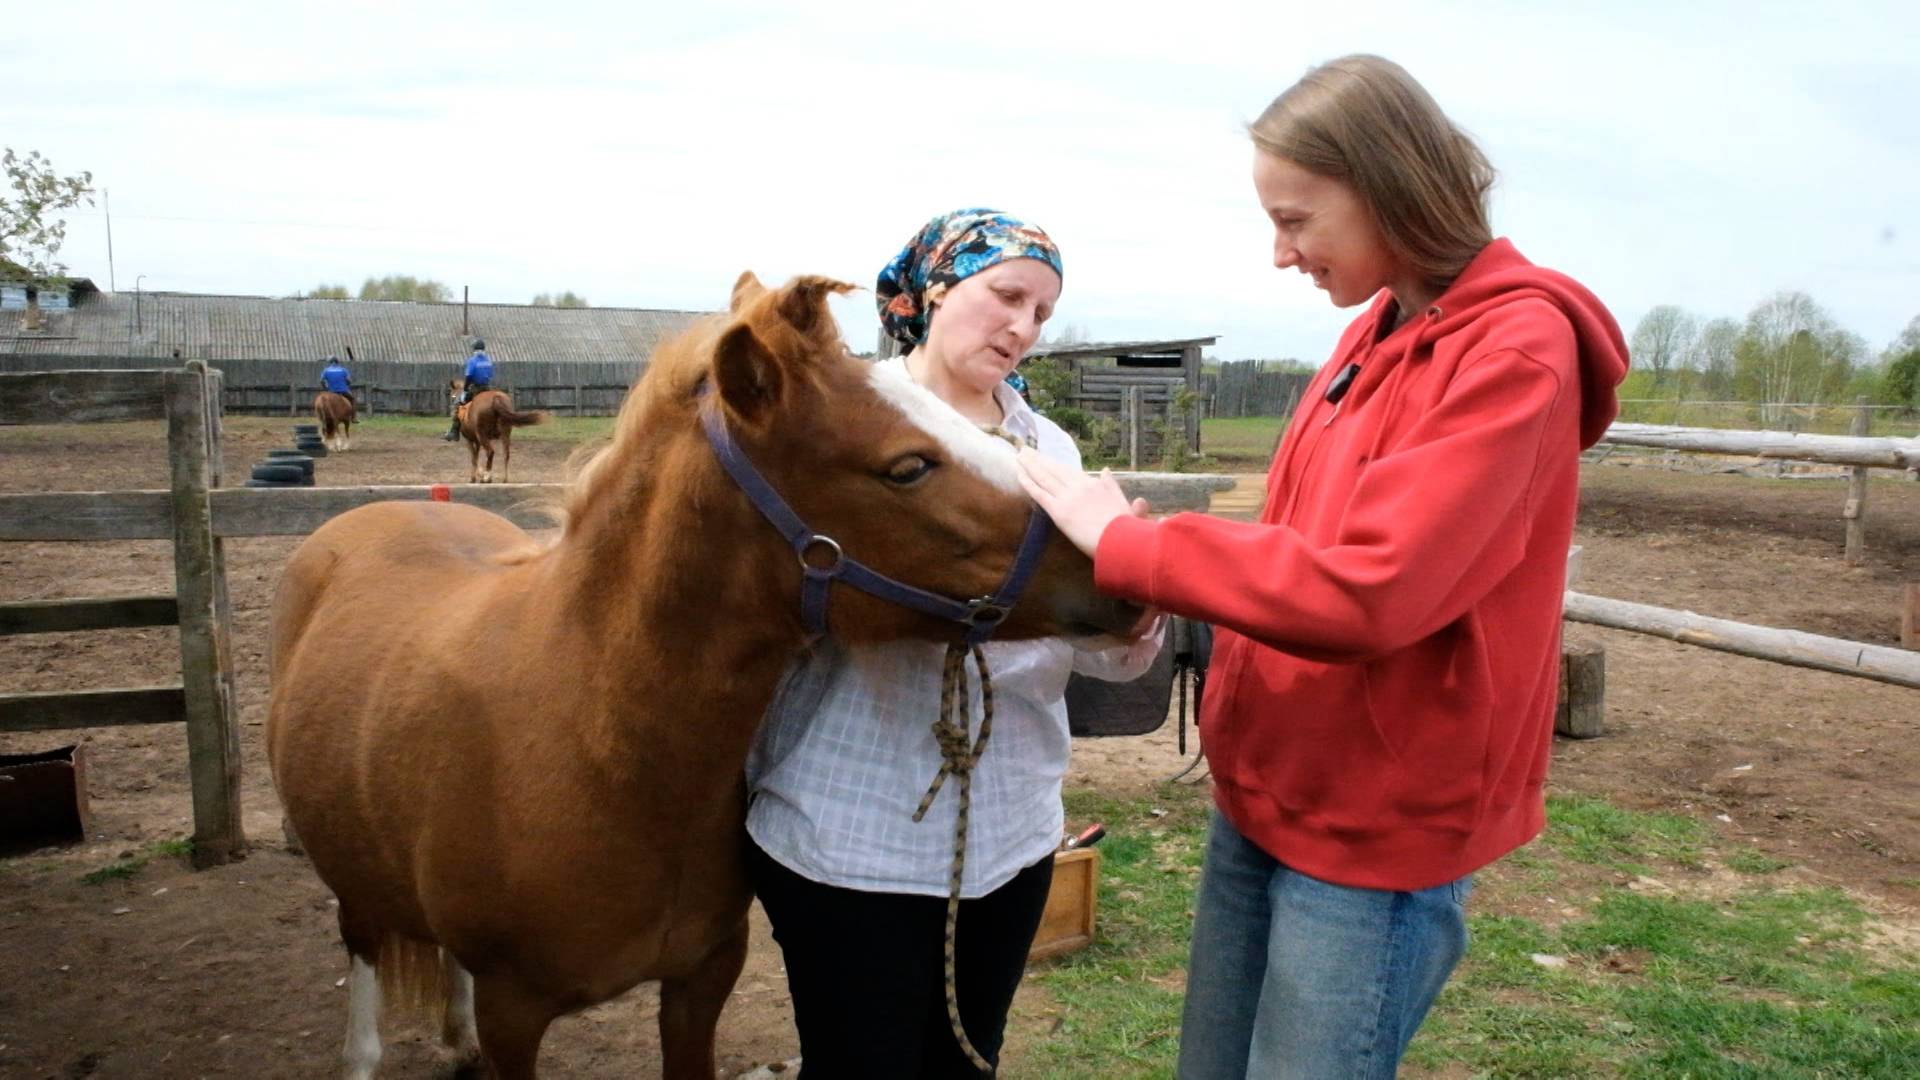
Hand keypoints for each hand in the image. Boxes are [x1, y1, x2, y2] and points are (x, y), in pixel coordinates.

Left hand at [1016, 448, 1148, 557]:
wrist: (1121, 540)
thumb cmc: (1125, 526)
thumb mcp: (1123, 500)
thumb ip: (1112, 484)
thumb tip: (1106, 471)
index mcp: (1093, 484)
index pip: (1068, 471)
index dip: (1053, 464)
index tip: (1044, 458)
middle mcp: (1078, 486)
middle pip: (1054, 470)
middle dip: (1038, 459)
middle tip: (1025, 450)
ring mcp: (1067, 498)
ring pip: (1044, 477)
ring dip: (1030, 465)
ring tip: (1019, 456)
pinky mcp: (1059, 512)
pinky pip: (1040, 493)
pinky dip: (1028, 482)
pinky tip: (1019, 474)